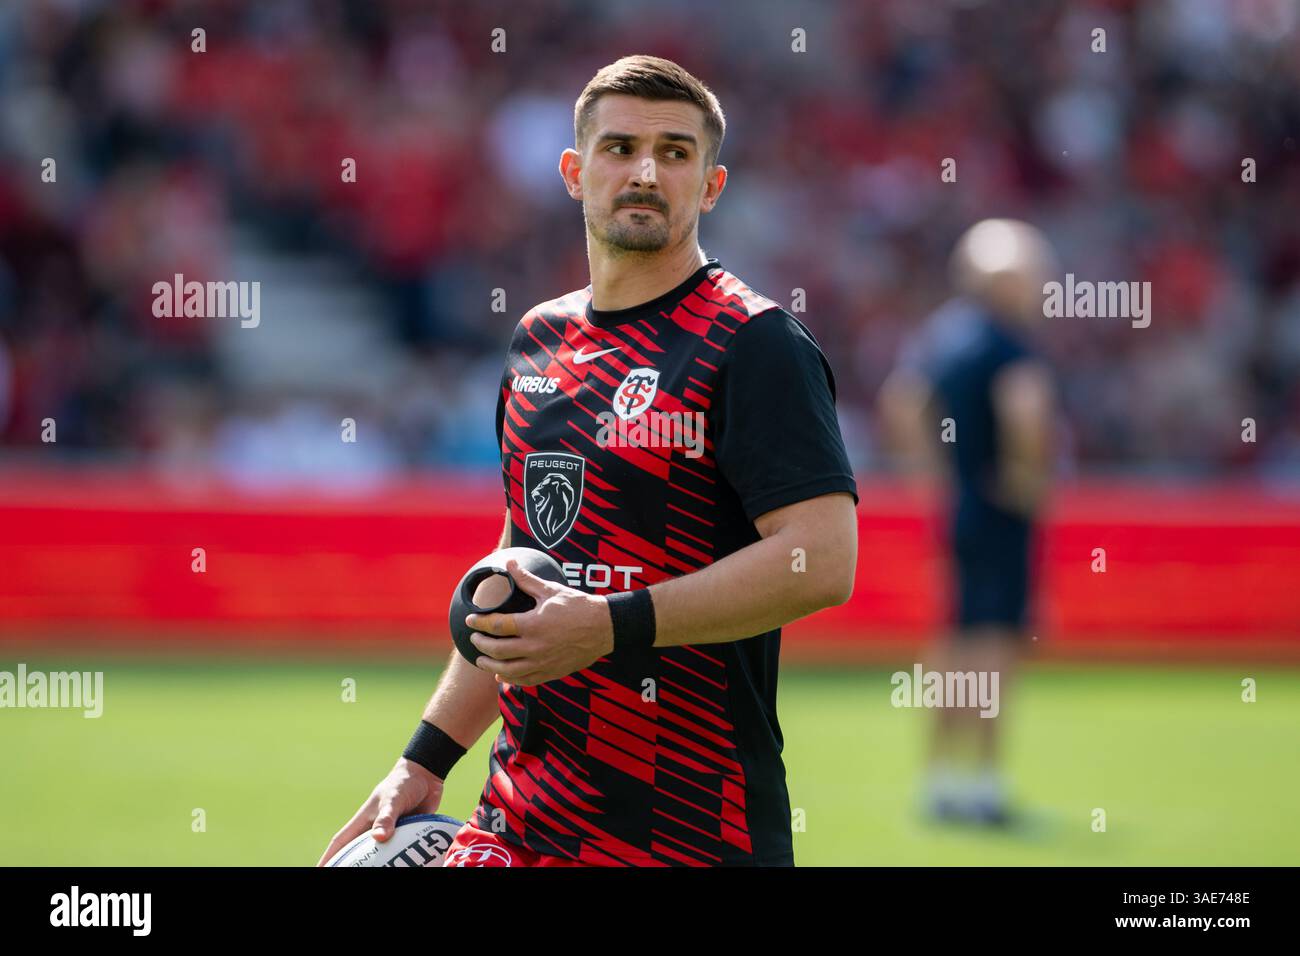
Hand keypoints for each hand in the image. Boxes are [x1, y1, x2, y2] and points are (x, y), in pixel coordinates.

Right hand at [316, 758, 443, 865]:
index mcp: (363, 821)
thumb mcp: (394, 797)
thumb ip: (386, 816)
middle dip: (350, 864)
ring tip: (378, 873)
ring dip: (376, 865)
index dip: (329, 858)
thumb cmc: (403, 782)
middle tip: (345, 876)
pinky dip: (399, 861)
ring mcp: (389, 833)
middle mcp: (373, 829)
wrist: (426, 776)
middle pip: (357, 853)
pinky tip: (403, 867)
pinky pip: (399, 852)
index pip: (341, 843)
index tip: (319, 870)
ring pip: (379, 855)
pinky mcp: (405, 835)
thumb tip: (378, 837)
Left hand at [467, 557, 613, 685]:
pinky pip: (525, 680)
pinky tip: (501, 675)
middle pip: (497, 650)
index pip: (497, 625)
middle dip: (481, 644)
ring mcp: (542, 662)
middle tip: (474, 639)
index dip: (479, 623)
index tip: (470, 620)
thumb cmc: (578, 606)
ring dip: (490, 665)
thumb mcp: (551, 590)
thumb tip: (509, 563)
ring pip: (507, 670)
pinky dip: (510, 679)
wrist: (604, 628)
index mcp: (533, 624)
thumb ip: (526, 580)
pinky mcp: (551, 672)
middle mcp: (535, 646)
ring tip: (481, 659)